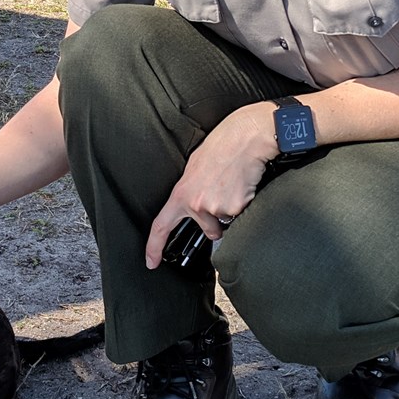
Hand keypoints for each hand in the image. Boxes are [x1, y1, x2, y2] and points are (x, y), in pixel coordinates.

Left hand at [145, 103, 277, 268]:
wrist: (247, 136)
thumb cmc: (224, 145)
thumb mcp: (196, 166)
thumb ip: (191, 189)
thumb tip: (195, 200)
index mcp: (182, 193)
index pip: (161, 226)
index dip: (154, 247)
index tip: (151, 262)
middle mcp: (196, 203)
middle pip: (208, 230)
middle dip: (217, 221)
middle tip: (223, 193)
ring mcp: (216, 207)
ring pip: (227, 221)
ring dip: (232, 210)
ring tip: (234, 184)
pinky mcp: (235, 208)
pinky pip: (242, 214)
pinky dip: (245, 203)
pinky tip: (244, 184)